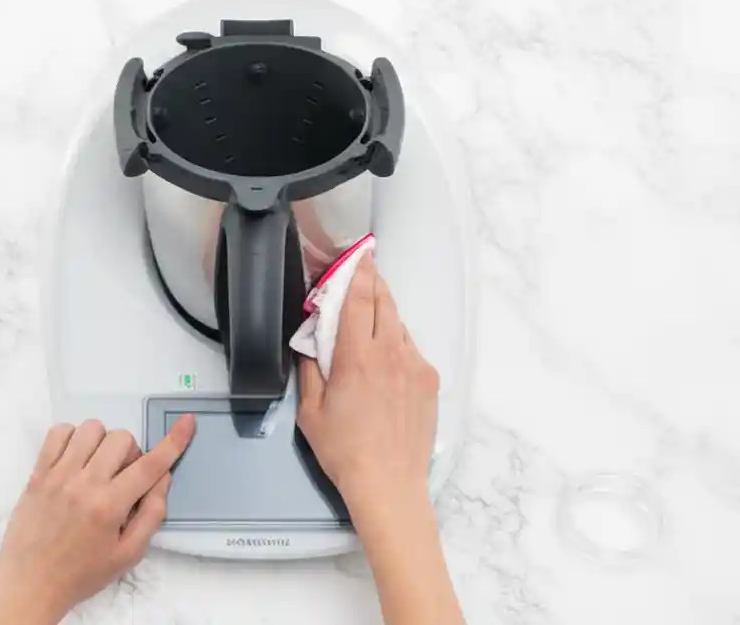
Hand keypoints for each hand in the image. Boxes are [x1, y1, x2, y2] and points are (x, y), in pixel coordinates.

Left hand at [0, 416, 194, 624]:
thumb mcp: (128, 555)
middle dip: (131, 453)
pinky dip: (72, 437)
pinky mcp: (38, 473)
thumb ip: (151, 515)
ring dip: (102, 443)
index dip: (173, 441)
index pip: (150, 465)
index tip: (187, 423)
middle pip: (122, 439)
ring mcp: (58, 475)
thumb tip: (163, 478)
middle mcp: (84, 485)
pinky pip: (58, 433)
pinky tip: (75, 459)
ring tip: (97, 467)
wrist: (30, 584)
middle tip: (122, 478)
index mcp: (109, 507)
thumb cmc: (81, 573)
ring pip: (91, 429)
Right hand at [297, 255, 438, 507]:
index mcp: (357, 357)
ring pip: (398, 325)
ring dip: (383, 316)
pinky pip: (410, 349)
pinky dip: (396, 344)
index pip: (358, 298)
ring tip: (367, 325)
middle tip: (361, 275)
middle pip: (384, 301)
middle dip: (372, 284)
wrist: (389, 484)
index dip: (357, 271)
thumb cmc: (345, 451)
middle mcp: (391, 354)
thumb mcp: (310, 410)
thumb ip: (309, 367)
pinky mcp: (430, 381)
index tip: (358, 254)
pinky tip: (384, 362)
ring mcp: (415, 366)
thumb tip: (310, 342)